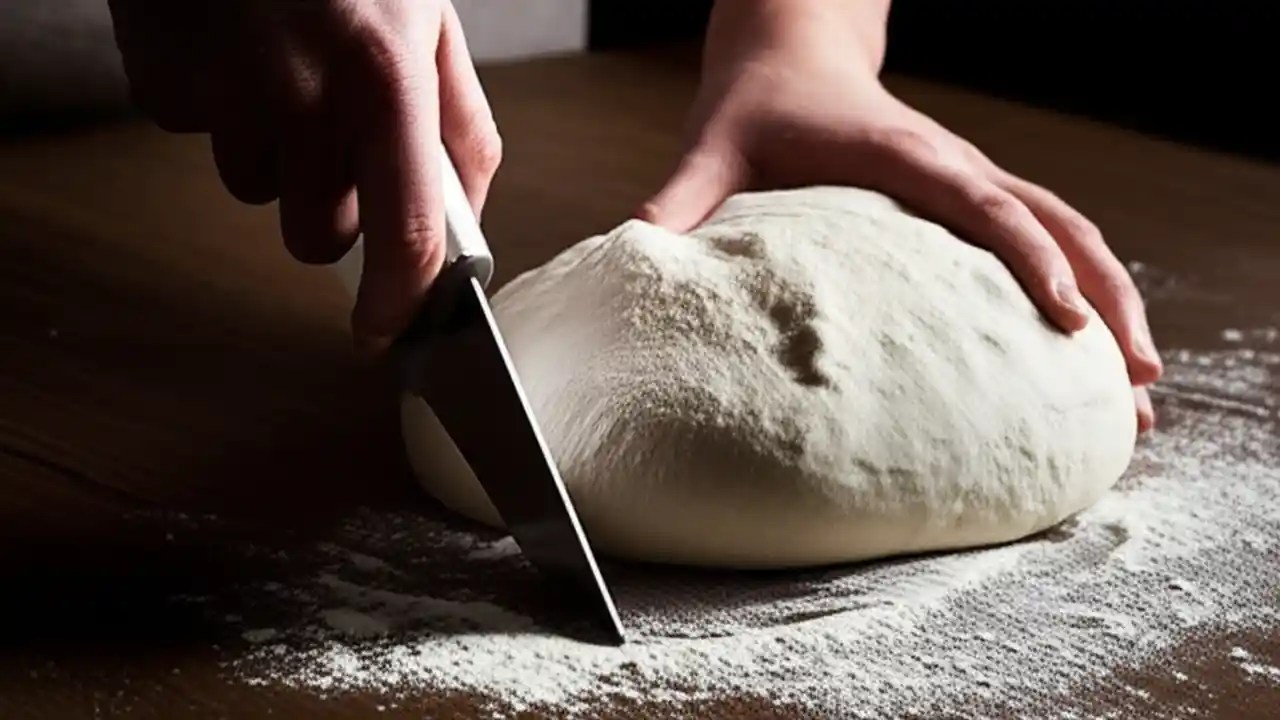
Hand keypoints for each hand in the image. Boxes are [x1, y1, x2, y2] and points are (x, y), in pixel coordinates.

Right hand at [107, 0, 501, 350]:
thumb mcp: (430, 26)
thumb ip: (459, 128)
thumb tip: (466, 221)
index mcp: (387, 80)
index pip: (402, 234)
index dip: (397, 302)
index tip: (387, 332)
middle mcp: (305, 97)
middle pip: (318, 236)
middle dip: (333, 208)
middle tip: (336, 135)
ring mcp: (227, 95)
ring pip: (259, 192)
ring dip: (278, 155)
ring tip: (284, 70)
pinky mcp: (166, 86)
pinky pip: (204, 142)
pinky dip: (223, 113)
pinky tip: (238, 54)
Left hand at [639, 0, 1160, 430]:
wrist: (790, 54)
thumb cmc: (756, 106)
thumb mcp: (712, 147)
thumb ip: (678, 200)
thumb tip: (635, 253)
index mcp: (904, 158)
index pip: (985, 205)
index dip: (1030, 257)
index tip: (1066, 317)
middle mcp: (954, 168)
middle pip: (1057, 224)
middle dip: (1105, 298)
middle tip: (1138, 377)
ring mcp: (971, 181)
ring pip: (1068, 231)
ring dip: (1113, 298)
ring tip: (1143, 379)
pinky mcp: (969, 198)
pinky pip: (1044, 237)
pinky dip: (1080, 284)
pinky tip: (1093, 342)